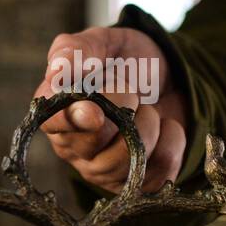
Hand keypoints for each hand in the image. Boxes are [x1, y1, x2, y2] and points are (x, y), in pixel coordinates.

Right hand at [35, 27, 188, 193]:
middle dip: (122, 106)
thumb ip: (76, 50)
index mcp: (59, 111)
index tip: (95, 111)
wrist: (172, 79)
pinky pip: (161, 167)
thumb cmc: (129, 62)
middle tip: (131, 89)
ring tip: (147, 108)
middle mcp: (76, 147)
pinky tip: (165, 126)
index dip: (72, 119)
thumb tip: (55, 70)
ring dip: (149, 123)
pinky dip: (172, 138)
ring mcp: (106, 170)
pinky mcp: (139, 183)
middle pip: (93, 141)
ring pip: (128, 158)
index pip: (53, 123)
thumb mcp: (104, 42)